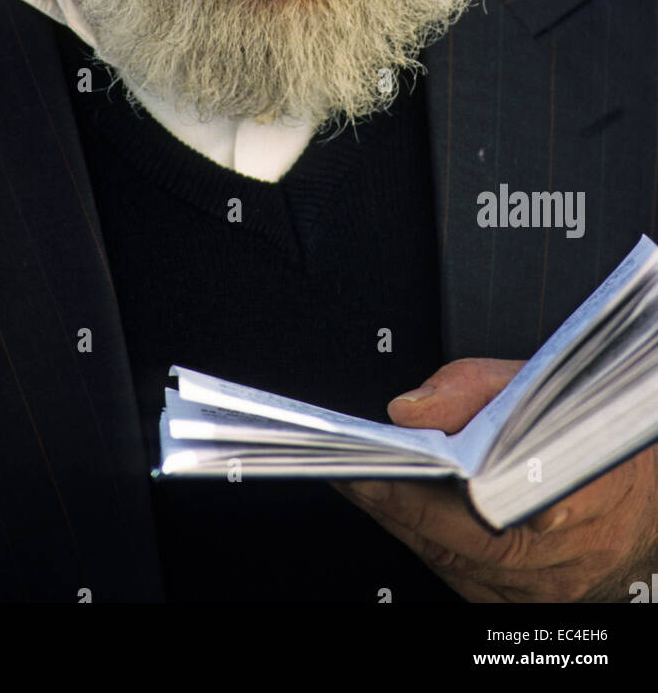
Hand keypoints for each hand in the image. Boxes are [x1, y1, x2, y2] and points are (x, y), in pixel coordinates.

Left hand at [332, 358, 657, 601]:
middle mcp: (565, 552)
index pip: (509, 500)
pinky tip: (396, 510)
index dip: (447, 492)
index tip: (397, 468)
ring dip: (403, 521)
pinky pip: (461, 578)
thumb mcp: (540, 383)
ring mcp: (544, 587)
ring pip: (457, 562)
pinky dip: (425, 542)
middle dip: (403, 502)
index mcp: (584, 487)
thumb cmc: (588, 430)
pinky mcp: (523, 602)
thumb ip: (473, 387)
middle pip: (468, 537)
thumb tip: (409, 411)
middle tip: (355, 469)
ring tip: (362, 481)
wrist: (636, 493)